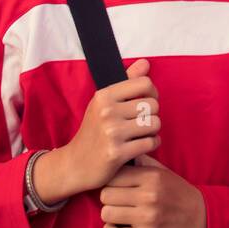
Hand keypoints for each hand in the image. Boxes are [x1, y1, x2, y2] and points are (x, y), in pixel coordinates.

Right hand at [61, 58, 160, 192]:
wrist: (73, 164)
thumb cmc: (93, 131)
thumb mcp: (104, 103)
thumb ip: (126, 81)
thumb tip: (145, 62)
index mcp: (104, 96)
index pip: (144, 83)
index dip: (152, 93)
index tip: (146, 102)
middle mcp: (107, 112)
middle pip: (153, 105)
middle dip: (152, 115)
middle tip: (141, 123)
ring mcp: (112, 133)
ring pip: (154, 124)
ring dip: (153, 131)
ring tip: (141, 134)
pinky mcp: (117, 153)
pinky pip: (151, 142)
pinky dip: (151, 144)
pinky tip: (141, 146)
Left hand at [99, 154, 206, 227]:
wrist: (200, 216)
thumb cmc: (177, 192)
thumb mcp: (163, 172)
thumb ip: (142, 162)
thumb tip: (122, 153)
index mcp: (151, 177)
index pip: (113, 176)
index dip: (111, 181)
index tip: (116, 186)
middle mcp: (149, 196)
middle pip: (105, 195)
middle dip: (108, 198)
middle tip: (117, 201)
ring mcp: (147, 217)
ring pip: (107, 214)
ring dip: (110, 215)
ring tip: (119, 214)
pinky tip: (118, 227)